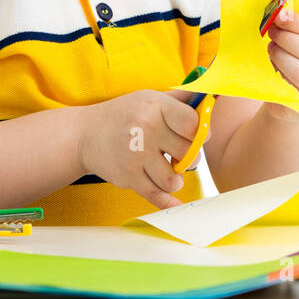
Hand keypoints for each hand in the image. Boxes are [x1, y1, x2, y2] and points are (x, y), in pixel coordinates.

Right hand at [75, 89, 205, 209]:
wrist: (85, 135)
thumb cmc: (125, 114)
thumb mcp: (150, 98)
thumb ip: (181, 100)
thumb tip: (213, 97)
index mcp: (154, 107)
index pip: (192, 124)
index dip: (201, 132)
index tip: (198, 135)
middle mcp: (145, 130)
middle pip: (188, 153)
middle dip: (189, 156)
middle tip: (179, 153)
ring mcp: (136, 156)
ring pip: (175, 179)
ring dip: (176, 178)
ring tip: (168, 169)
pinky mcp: (128, 178)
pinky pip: (157, 196)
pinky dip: (168, 201)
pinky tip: (174, 201)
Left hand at [262, 6, 298, 116]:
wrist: (293, 94)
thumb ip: (298, 28)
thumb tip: (281, 11)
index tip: (281, 15)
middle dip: (289, 39)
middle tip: (272, 31)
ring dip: (282, 57)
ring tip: (271, 48)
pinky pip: (294, 90)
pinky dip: (281, 76)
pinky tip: (273, 67)